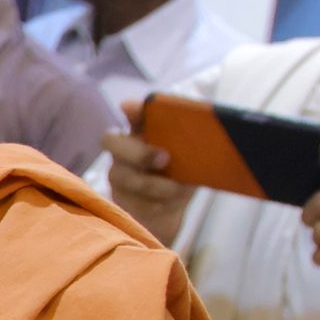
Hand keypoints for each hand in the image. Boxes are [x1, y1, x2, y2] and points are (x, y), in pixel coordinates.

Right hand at [101, 112, 188, 247]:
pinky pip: (132, 201)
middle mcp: (123, 150)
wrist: (171, 213)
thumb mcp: (193, 158)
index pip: (133, 114)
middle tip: (165, 159)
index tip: (131, 107)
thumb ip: (195, 142)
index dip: (132, 109)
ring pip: (124, 176)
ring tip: (177, 189)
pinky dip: (155, 203)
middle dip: (139, 151)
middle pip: (111, 141)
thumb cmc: (181, 178)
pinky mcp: (118, 201)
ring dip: (154, 183)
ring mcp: (117, 175)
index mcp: (143, 132)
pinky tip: (170, 204)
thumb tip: (207, 127)